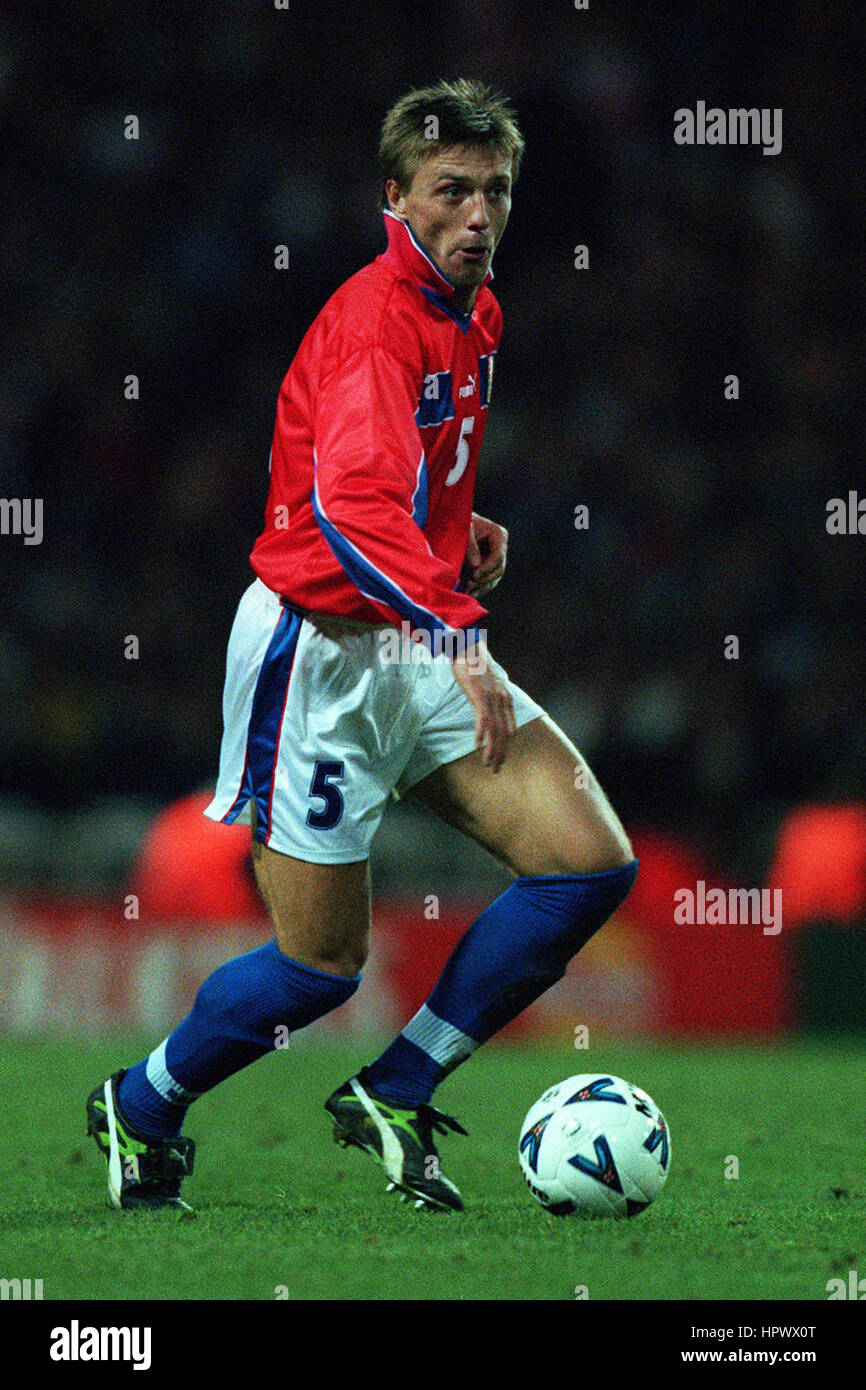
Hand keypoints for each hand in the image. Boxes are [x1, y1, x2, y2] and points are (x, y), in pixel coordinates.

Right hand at [451, 639, 516, 771]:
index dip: (505, 746)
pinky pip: (483, 720)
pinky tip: (477, 745)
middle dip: (501, 753)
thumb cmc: (474, 666)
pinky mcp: (480, 696)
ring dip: (491, 750)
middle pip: (504, 733)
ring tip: (487, 763)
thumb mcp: (488, 684)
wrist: (467, 648)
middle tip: (495, 769)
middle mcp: (502, 700)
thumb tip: (489, 712)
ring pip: (495, 730)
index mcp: (506, 698)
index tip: (499, 759)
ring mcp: (492, 698)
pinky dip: (481, 734)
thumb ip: (492, 698)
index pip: (509, 729)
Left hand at [465, 512, 507, 597]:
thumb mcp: (463, 530)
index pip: (498, 555)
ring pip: (495, 578)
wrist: (455, 523)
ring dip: (482, 587)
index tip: (474, 575)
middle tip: (470, 584)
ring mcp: (496, 558)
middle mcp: (501, 547)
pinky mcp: (489, 567)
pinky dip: (480, 588)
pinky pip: (488, 581)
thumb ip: (470, 546)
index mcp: (499, 534)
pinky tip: (470, 593)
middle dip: (485, 579)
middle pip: (499, 569)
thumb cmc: (459, 522)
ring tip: (469, 592)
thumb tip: (476, 566)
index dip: (487, 567)